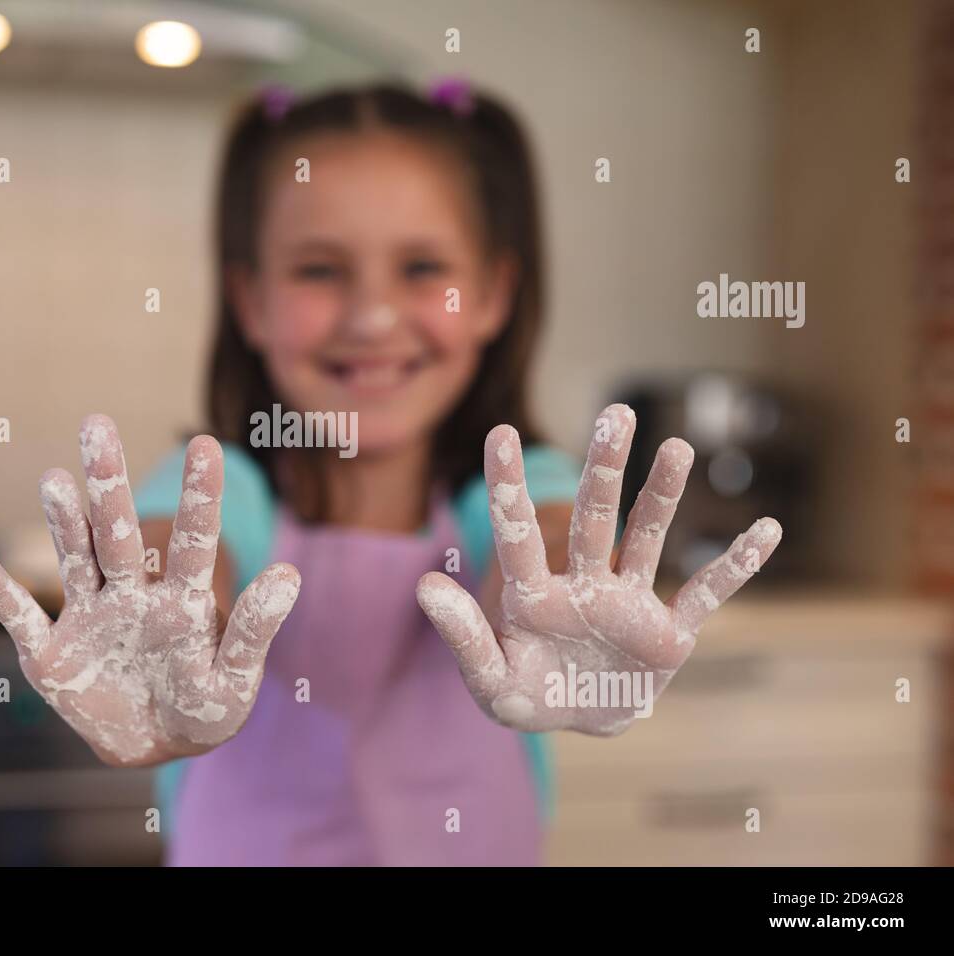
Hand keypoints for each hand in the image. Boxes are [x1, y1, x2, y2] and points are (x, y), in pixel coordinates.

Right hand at [0, 415, 300, 766]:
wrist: (154, 745)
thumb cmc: (203, 709)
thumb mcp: (234, 680)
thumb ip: (255, 630)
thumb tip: (290, 574)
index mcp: (181, 600)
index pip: (192, 541)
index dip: (198, 497)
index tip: (207, 445)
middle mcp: (132, 595)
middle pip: (119, 533)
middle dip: (109, 483)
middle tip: (98, 425)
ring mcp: (89, 618)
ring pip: (75, 559)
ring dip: (63, 522)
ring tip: (56, 477)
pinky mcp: (51, 652)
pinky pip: (19, 617)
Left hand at [416, 404, 781, 735]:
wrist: (580, 720)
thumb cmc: (529, 696)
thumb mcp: (491, 681)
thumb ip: (463, 637)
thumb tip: (425, 586)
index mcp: (533, 596)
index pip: (516, 534)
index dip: (508, 487)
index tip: (500, 433)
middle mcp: (583, 585)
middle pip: (594, 518)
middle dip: (604, 469)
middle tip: (615, 414)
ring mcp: (628, 603)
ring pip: (647, 540)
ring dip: (663, 497)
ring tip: (678, 447)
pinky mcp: (669, 632)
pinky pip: (706, 594)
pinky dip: (736, 567)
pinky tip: (766, 531)